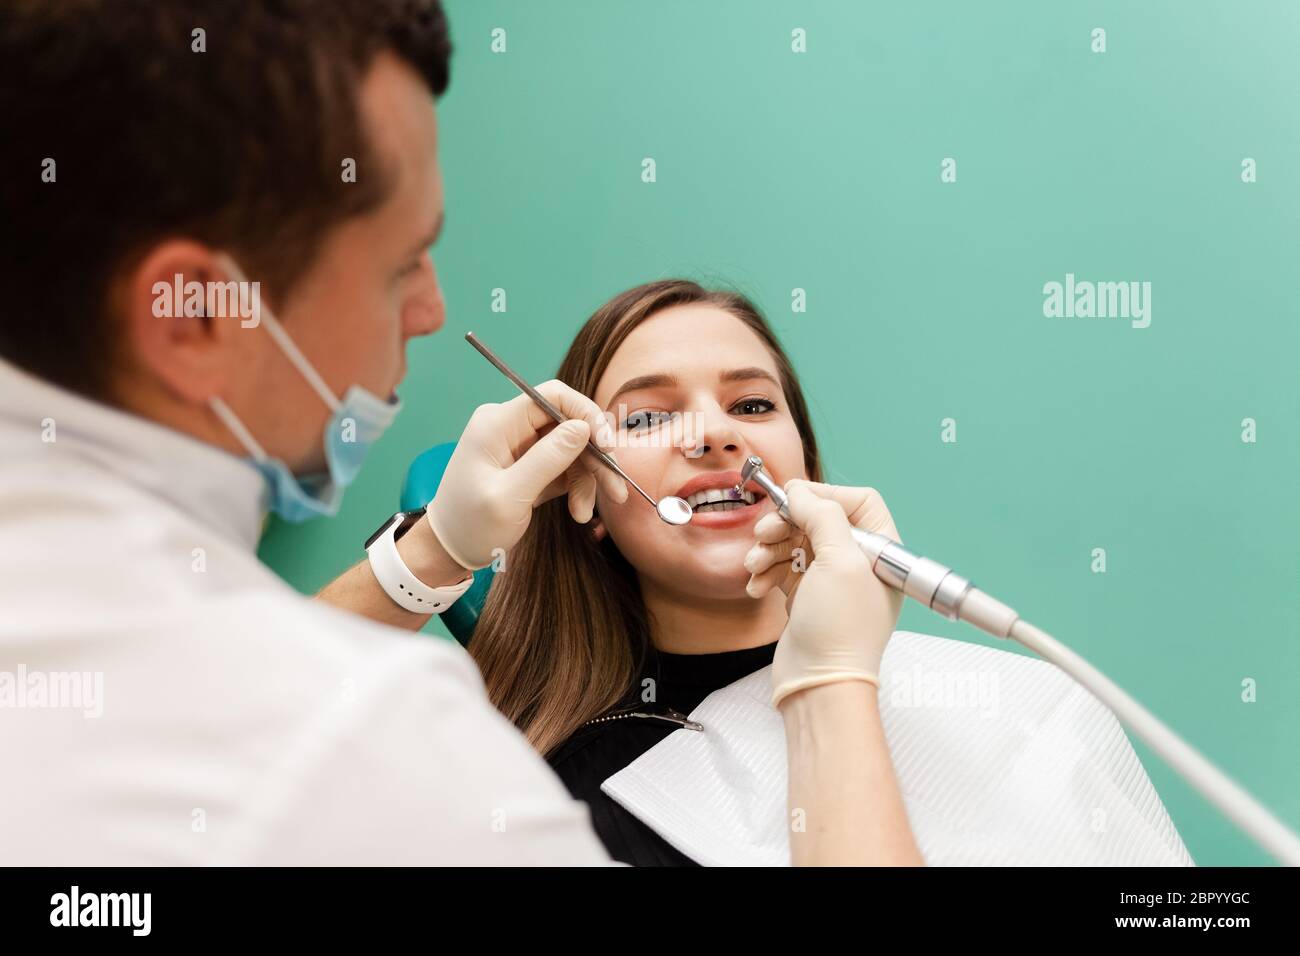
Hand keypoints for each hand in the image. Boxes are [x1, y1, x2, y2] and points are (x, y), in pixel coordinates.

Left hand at [425, 381, 628, 569]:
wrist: (449, 551)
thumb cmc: (470, 526)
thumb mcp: (510, 497)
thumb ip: (547, 460)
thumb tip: (583, 427)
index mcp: (498, 423)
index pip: (553, 396)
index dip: (586, 414)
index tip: (608, 446)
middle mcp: (511, 428)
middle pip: (569, 424)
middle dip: (595, 456)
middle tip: (615, 488)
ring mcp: (522, 446)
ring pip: (573, 448)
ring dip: (588, 478)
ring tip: (585, 513)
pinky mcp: (531, 466)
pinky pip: (566, 466)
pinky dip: (577, 487)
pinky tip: (578, 512)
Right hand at [743, 480, 903, 706]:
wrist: (819, 684)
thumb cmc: (841, 630)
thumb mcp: (840, 561)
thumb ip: (823, 515)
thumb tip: (800, 490)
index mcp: (879, 550)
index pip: (857, 500)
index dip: (823, 495)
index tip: (792, 499)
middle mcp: (857, 561)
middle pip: (818, 518)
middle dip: (786, 523)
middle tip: (764, 533)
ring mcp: (831, 580)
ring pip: (795, 542)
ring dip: (769, 548)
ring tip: (755, 565)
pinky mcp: (807, 595)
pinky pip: (782, 567)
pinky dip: (766, 571)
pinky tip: (757, 586)